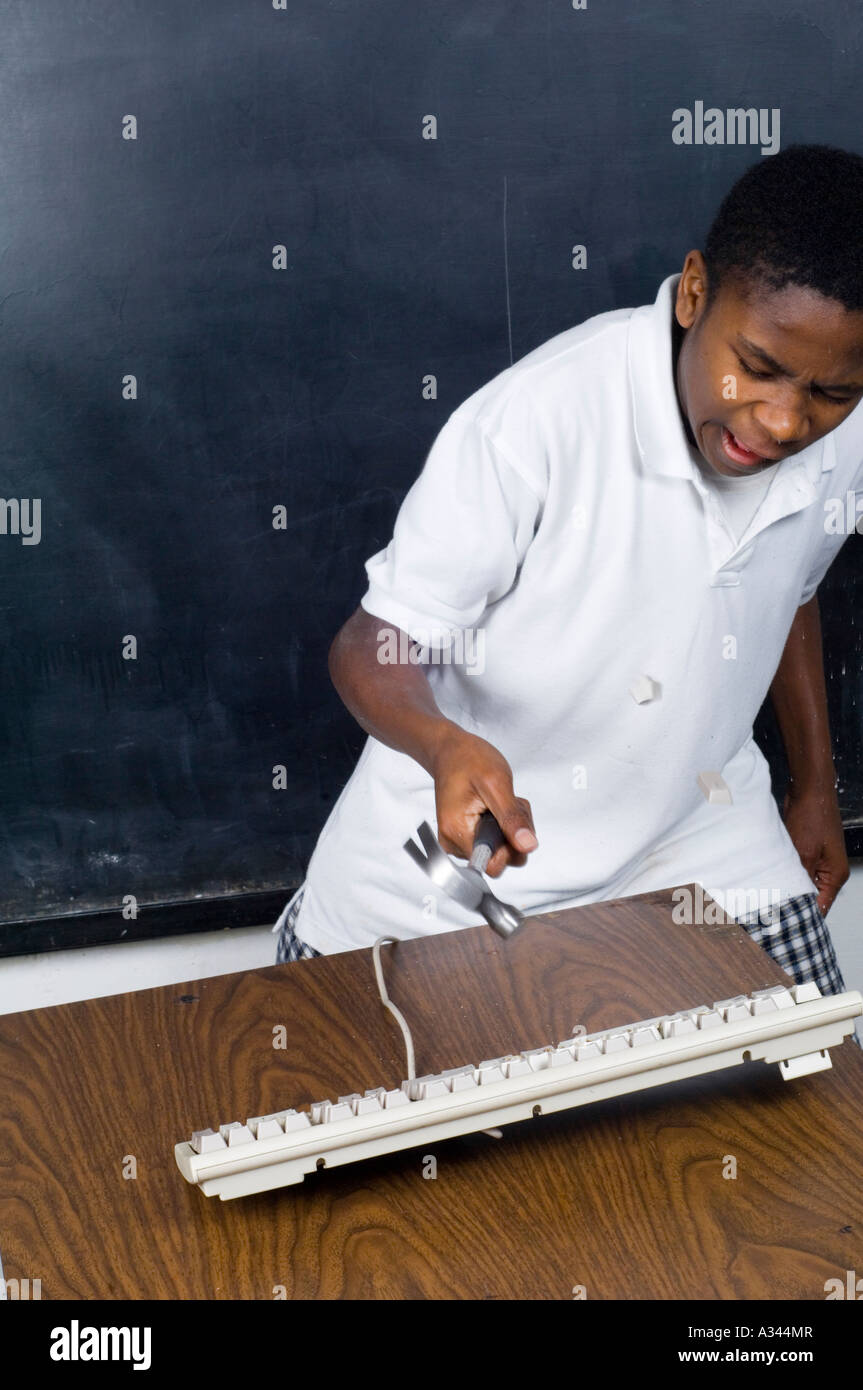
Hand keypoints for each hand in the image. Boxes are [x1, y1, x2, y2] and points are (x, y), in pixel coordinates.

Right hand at [430, 726, 537, 876]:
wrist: (450, 750)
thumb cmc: (468, 760)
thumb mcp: (497, 784)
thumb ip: (512, 818)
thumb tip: (528, 846)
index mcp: (456, 832)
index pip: (492, 865)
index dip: (510, 848)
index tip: (510, 820)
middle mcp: (453, 843)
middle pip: (499, 859)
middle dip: (514, 833)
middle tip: (509, 803)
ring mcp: (458, 841)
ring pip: (500, 850)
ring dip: (511, 827)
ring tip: (502, 800)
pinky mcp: (466, 836)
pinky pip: (494, 841)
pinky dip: (504, 825)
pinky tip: (497, 805)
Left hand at [782, 782, 848, 913]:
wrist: (808, 789)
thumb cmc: (813, 815)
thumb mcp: (803, 853)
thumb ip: (800, 878)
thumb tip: (793, 900)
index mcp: (835, 875)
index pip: (821, 906)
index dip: (804, 917)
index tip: (786, 926)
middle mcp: (829, 871)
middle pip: (811, 896)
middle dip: (793, 902)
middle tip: (770, 913)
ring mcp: (817, 861)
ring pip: (801, 883)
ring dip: (787, 886)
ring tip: (767, 899)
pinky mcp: (806, 851)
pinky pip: (795, 869)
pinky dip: (785, 873)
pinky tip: (770, 879)